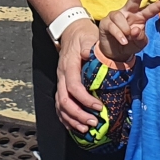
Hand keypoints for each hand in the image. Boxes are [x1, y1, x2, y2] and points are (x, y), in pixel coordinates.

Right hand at [54, 18, 103, 132]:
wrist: (71, 30)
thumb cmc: (83, 35)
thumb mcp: (88, 36)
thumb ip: (89, 45)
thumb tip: (89, 52)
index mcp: (68, 66)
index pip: (73, 87)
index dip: (85, 99)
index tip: (99, 107)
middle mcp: (61, 76)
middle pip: (64, 101)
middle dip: (78, 114)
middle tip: (94, 123)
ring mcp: (60, 82)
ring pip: (60, 106)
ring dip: (72, 120)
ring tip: (87, 129)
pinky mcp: (62, 86)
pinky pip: (60, 107)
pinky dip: (67, 119)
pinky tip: (77, 126)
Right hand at [97, 0, 159, 62]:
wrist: (116, 54)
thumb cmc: (130, 45)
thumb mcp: (139, 44)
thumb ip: (140, 38)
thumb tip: (135, 29)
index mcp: (140, 17)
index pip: (149, 10)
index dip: (157, 6)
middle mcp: (128, 13)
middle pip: (133, 0)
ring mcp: (116, 16)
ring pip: (119, 16)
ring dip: (124, 28)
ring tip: (127, 40)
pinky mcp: (106, 22)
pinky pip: (112, 25)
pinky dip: (119, 34)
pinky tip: (123, 41)